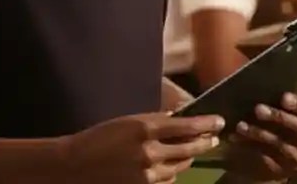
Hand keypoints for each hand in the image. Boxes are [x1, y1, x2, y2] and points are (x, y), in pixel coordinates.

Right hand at [61, 112, 223, 183]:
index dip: (206, 123)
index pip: (186, 126)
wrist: (76, 166)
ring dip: (189, 157)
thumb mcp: (128, 122)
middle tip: (215, 138)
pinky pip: (168, 180)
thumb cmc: (100, 138)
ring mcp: (148, 174)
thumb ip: (154, 121)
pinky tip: (171, 166)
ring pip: (181, 166)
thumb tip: (178, 118)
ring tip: (194, 150)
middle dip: (205, 142)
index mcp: (145, 128)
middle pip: (189, 148)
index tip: (220, 120)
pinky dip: (172, 172)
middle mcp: (150, 152)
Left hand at [222, 93, 296, 180]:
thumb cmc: (282, 116)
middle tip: (258, 108)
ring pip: (282, 145)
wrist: (274, 150)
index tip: (283, 96)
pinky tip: (235, 137)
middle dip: (279, 118)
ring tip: (241, 125)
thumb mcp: (287, 103)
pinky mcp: (283, 170)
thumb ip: (285, 89)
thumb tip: (269, 58)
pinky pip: (266, 158)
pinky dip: (249, 146)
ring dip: (260, 134)